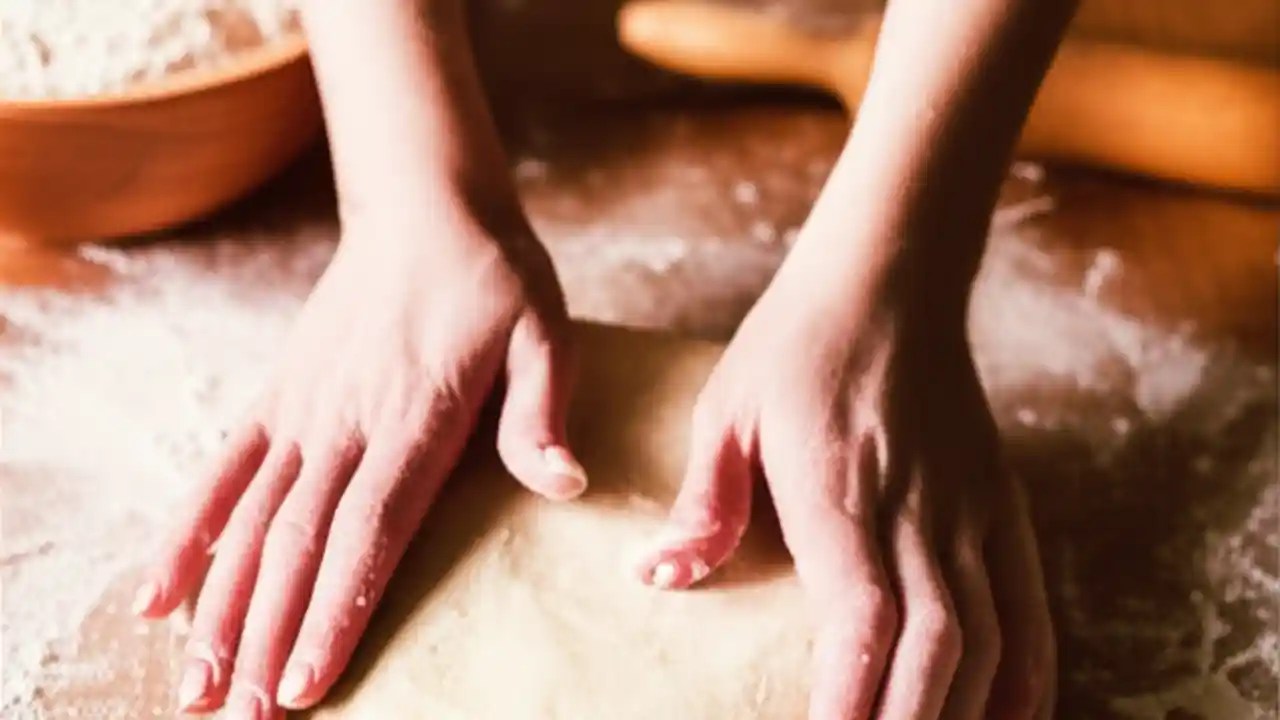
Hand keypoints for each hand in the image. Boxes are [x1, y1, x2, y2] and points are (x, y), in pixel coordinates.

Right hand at [133, 208, 584, 717]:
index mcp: (417, 418)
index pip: (368, 532)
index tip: (308, 684)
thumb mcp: (543, 332)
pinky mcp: (278, 397)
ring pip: (249, 522)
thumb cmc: (494, 276)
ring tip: (199, 686)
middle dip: (270, 636)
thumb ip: (540, 413)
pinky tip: (158, 596)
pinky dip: (186, 536)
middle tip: (246, 718)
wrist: (425, 207)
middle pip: (298, 545)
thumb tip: (563, 484)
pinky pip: (220, 473)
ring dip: (222, 607)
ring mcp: (302, 411)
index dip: (335, 611)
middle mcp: (346, 423)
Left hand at [637, 268, 1054, 718]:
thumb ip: (704, 504)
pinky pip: (1030, 605)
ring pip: (990, 639)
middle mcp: (919, 511)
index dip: (853, 699)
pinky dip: (1027, 674)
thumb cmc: (795, 344)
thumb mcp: (726, 412)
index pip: (862, 619)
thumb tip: (659, 578)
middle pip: (936, 648)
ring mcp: (970, 510)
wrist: (887, 278)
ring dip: (962, 713)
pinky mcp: (999, 504)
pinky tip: (1008, 719)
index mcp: (841, 492)